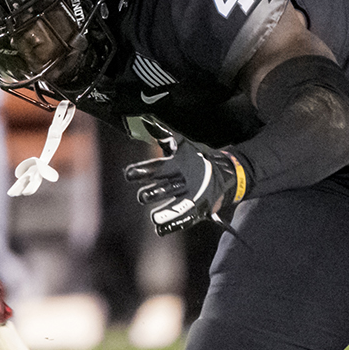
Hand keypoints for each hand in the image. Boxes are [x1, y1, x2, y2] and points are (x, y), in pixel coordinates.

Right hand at [124, 141, 245, 234]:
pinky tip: (161, 229)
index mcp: (169, 168)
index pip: (152, 169)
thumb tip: (146, 120)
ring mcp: (182, 198)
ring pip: (169, 206)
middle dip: (150, 193)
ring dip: (162, 213)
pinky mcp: (192, 210)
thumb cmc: (197, 159)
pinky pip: (180, 219)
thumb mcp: (182, 144)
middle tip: (143, 196)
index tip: (129, 174)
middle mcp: (172, 185)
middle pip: (158, 190)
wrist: (219, 174)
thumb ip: (164, 134)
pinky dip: (171, 224)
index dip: (141, 172)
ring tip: (154, 218)